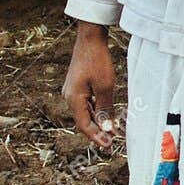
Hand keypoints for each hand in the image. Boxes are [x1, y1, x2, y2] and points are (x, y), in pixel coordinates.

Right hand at [63, 24, 115, 150]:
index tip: (108, 145)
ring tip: (113, 131)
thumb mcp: (105, 87)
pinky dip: (96, 111)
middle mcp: (69, 96)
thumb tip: (107, 129)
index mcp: (73, 98)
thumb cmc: (98, 61)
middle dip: (98, 131)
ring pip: (85, 112)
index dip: (96, 136)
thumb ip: (105, 109)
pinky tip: (107, 115)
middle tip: (112, 141)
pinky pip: (86, 103)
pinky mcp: (78, 86)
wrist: (90, 39)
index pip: (83, 125)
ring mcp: (72, 91)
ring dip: (98, 122)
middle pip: (83, 120)